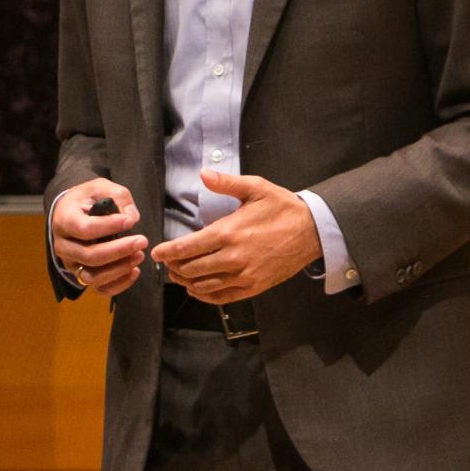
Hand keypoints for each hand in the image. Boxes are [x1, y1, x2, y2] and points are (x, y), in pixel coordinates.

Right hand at [51, 178, 145, 297]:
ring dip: (119, 269)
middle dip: (119, 250)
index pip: (85, 229)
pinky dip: (119, 284)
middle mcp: (63, 245)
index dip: (109, 227)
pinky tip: (134, 271)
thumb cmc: (87, 198)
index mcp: (64, 220)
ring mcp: (71, 263)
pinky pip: (99, 288)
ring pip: (93, 277)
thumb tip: (132, 218)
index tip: (130, 222)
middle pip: (90, 256)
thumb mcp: (101, 186)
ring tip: (139, 255)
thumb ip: (118, 197)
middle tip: (142, 241)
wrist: (72, 211)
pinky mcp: (81, 275)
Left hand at [151, 171, 320, 303]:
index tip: (156, 253)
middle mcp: (233, 257)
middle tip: (166, 263)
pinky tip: (197, 290)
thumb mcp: (256, 187)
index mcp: (229, 232)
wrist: (313, 231)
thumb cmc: (283, 208)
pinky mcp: (254, 287)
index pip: (188, 247)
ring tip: (178, 275)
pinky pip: (223, 297)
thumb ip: (226, 182)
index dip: (168, 252)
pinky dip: (205, 295)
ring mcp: (244, 275)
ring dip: (187, 282)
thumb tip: (203, 174)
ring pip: (204, 285)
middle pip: (192, 269)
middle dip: (174, 267)